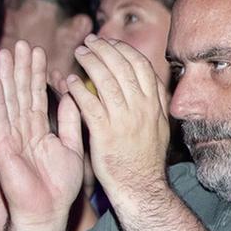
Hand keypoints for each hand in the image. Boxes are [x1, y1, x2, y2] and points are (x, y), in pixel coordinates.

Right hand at [0, 42, 85, 230]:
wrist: (47, 212)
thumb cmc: (59, 186)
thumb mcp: (73, 147)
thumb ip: (72, 122)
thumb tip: (72, 96)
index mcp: (40, 130)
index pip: (38, 96)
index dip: (37, 74)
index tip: (38, 51)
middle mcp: (23, 130)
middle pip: (21, 93)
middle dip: (21, 68)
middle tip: (21, 43)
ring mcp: (12, 137)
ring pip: (10, 101)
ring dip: (8, 77)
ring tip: (6, 53)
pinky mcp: (3, 147)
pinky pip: (1, 120)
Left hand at [67, 35, 170, 206]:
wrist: (141, 188)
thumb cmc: (145, 159)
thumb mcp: (160, 127)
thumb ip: (155, 103)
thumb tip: (149, 81)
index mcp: (156, 105)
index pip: (141, 66)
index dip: (124, 50)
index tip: (110, 43)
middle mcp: (143, 108)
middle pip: (123, 67)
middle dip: (105, 49)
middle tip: (90, 42)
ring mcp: (125, 120)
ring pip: (106, 80)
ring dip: (90, 61)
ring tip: (79, 53)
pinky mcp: (106, 133)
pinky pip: (89, 104)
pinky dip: (79, 89)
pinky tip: (70, 81)